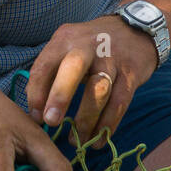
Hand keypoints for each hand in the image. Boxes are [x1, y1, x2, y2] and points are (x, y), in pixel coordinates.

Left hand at [26, 16, 158, 149]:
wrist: (135, 30)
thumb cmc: (91, 47)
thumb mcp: (67, 49)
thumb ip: (50, 74)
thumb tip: (35, 111)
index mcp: (65, 39)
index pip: (45, 64)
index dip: (36, 92)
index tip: (35, 117)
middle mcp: (87, 46)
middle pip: (73, 67)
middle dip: (60, 96)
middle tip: (51, 122)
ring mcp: (112, 59)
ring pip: (99, 90)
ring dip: (87, 119)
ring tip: (78, 140)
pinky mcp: (131, 74)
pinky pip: (119, 103)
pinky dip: (108, 125)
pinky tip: (98, 140)